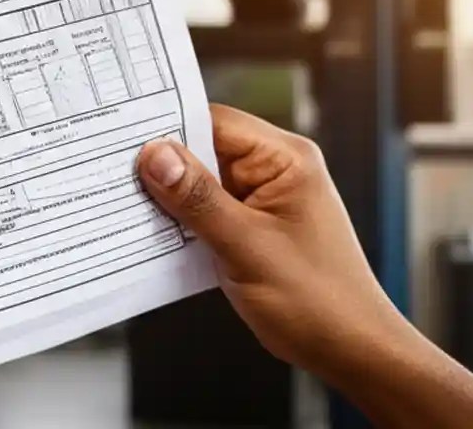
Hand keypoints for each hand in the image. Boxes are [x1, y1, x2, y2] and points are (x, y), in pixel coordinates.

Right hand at [135, 105, 472, 427]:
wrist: (353, 352)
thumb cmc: (318, 301)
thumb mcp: (246, 246)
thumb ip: (197, 198)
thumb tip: (155, 154)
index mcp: (286, 159)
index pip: (214, 121)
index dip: (168, 129)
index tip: (124, 143)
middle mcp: (277, 170)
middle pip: (204, 149)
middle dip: (164, 167)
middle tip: (119, 178)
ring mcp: (266, 199)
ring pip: (202, 182)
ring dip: (173, 198)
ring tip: (135, 210)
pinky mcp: (255, 226)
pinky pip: (209, 210)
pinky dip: (184, 222)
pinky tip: (160, 235)